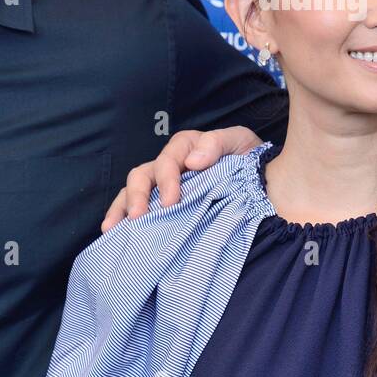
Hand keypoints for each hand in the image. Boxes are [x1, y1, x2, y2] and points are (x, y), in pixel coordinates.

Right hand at [101, 126, 262, 231]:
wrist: (263, 180)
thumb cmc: (248, 157)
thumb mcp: (239, 141)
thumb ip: (217, 143)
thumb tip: (193, 162)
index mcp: (186, 147)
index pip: (168, 160)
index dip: (166, 179)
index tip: (171, 201)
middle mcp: (169, 165)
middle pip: (142, 174)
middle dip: (138, 196)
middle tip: (139, 217)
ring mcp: (163, 186)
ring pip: (133, 191)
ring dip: (122, 208)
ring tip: (113, 228)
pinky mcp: (163, 206)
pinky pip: (137, 209)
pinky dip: (121, 218)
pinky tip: (113, 235)